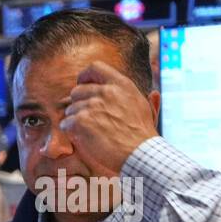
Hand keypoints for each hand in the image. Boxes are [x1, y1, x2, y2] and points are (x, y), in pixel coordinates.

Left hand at [60, 60, 156, 174]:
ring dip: (74, 120)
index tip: (83, 85)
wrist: (138, 153)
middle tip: (86, 118)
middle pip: (77, 91)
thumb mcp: (148, 111)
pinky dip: (70, 132)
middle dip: (78, 104)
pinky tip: (82, 138)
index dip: (84, 77)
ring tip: (89, 132)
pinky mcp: (81, 121)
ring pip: (70, 109)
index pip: (95, 67)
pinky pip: (66, 123)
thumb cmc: (143, 136)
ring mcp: (92, 105)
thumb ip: (147, 100)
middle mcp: (106, 91)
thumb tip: (154, 93)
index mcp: (121, 84)